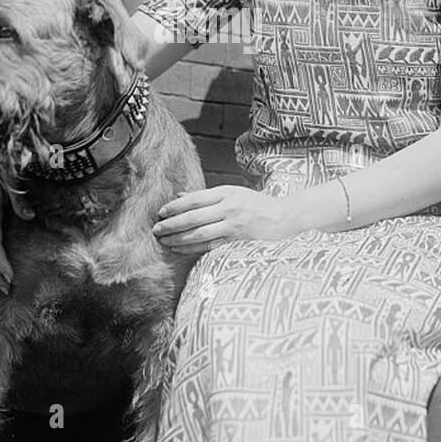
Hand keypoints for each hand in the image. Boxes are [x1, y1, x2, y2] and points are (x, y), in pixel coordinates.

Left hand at [151, 185, 291, 255]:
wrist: (284, 216)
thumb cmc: (256, 203)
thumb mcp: (233, 192)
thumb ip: (207, 196)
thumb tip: (180, 196)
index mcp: (226, 192)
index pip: (194, 199)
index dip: (175, 206)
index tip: (161, 212)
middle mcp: (229, 207)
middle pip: (193, 217)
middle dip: (172, 224)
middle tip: (156, 230)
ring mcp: (234, 224)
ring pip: (199, 233)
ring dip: (179, 238)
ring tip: (164, 242)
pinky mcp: (238, 240)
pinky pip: (210, 245)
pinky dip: (192, 248)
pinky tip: (180, 249)